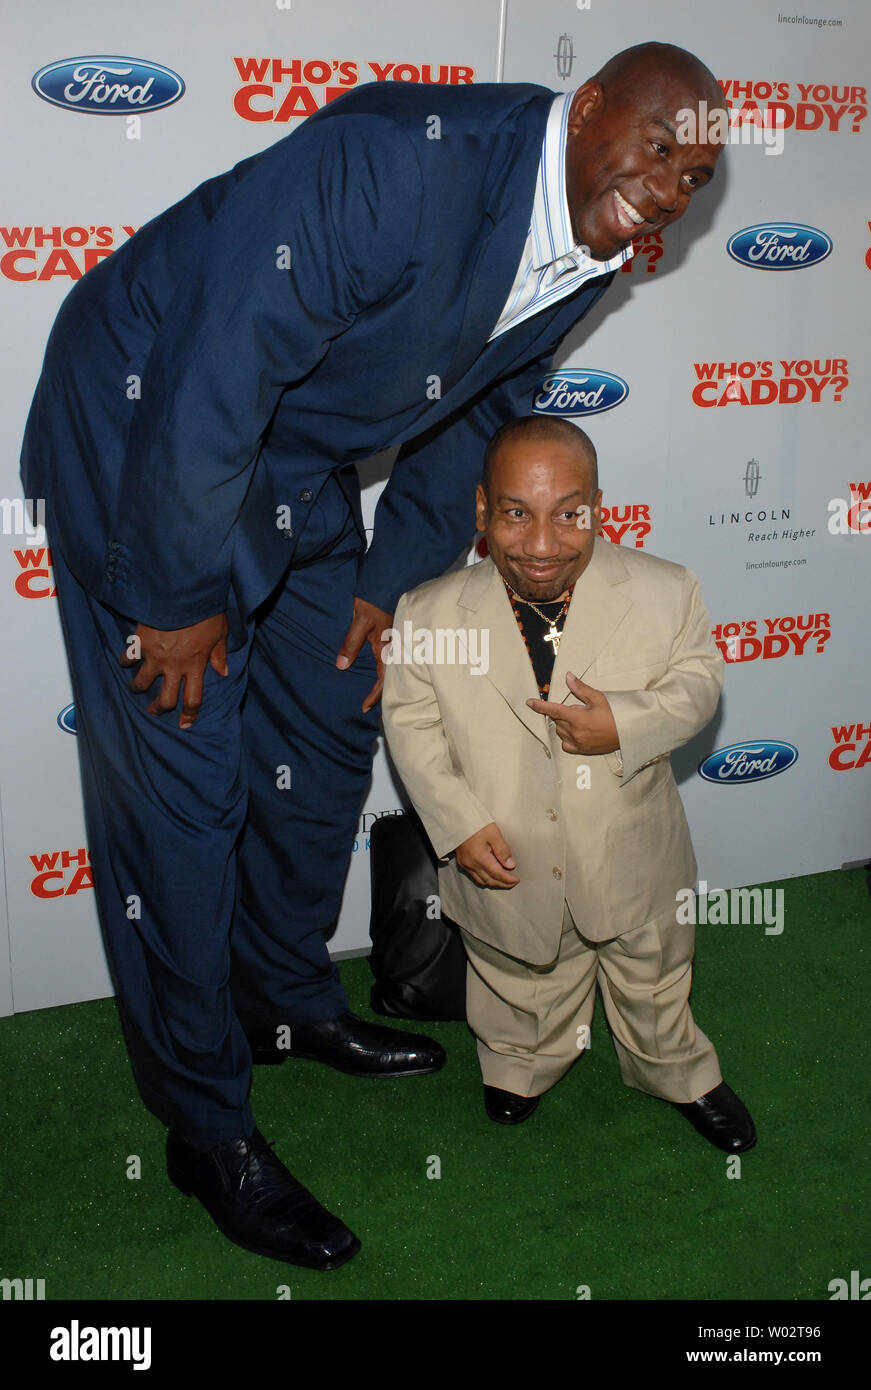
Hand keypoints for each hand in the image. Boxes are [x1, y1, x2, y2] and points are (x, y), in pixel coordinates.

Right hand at [119, 612, 228, 728]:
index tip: (184, 724)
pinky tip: (126, 660)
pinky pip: (128, 658)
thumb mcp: (219, 632)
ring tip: (137, 686)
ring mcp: (155, 656)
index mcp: (195, 666)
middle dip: (158, 709)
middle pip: (165, 699)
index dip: (189, 714)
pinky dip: (126, 661)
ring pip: (141, 683)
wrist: (183, 592)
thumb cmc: (205, 611)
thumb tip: (223, 671)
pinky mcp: (140, 643)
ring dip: (138, 687)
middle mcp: (174, 666)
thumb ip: (219, 654)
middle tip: (155, 710)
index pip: (193, 699)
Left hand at [336, 596, 392, 712]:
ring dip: (385, 683)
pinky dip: (387, 669)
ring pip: (393, 668)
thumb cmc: (374, 600)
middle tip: (373, 708)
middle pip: (390, 678)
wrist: (389, 580)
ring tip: (378, 694)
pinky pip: (392, 658)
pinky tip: (382, 670)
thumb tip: (341, 666)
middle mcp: (394, 647)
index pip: (382, 679)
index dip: (374, 696)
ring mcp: (396, 642)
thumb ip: (351, 644)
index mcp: (386, 647)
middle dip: (382, 694)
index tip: (364, 708)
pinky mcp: (394, 635)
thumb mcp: (360, 622)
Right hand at [454, 822, 518, 888]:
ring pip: (481, 881)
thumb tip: (511, 865)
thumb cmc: (476, 822)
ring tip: (503, 879)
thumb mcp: (493, 833)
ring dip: (494, 882)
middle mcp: (471, 864)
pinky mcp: (461, 862)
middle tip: (513, 881)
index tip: (517, 879)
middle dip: (503, 883)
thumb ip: (502, 850)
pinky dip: (484, 878)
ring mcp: (465, 864)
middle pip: (490, 880)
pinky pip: (474, 876)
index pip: (497, 874)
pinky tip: (490, 873)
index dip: (508, 879)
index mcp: (480, 858)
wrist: (457, 818)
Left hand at [527, 673, 618, 754]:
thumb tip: (568, 677)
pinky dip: (566, 737)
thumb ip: (580, 689)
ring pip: (560, 731)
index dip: (540, 706)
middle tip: (578, 709)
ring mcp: (577, 742)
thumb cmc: (614, 715)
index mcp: (578, 718)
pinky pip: (565, 744)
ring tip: (579, 719)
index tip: (529, 702)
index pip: (554, 710)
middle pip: (557, 720)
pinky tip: (575, 732)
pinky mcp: (581, 750)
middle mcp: (575, 732)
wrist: (627, 733)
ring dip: (564, 723)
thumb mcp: (599, 698)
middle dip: (562, 712)